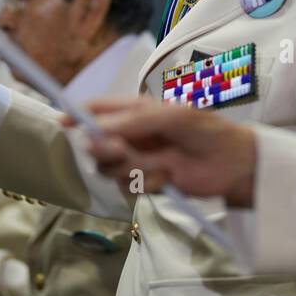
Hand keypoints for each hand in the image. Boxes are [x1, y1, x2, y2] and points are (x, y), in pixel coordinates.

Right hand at [75, 96, 259, 207]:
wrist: (233, 166)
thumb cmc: (206, 131)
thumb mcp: (171, 117)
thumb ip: (133, 122)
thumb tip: (97, 130)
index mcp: (134, 111)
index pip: (97, 109)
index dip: (77, 114)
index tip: (63, 123)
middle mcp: (130, 135)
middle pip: (96, 144)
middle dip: (106, 150)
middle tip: (121, 151)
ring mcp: (137, 160)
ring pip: (110, 169)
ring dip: (132, 169)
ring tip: (161, 166)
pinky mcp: (146, 183)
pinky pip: (128, 186)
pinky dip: (147, 183)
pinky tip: (168, 178)